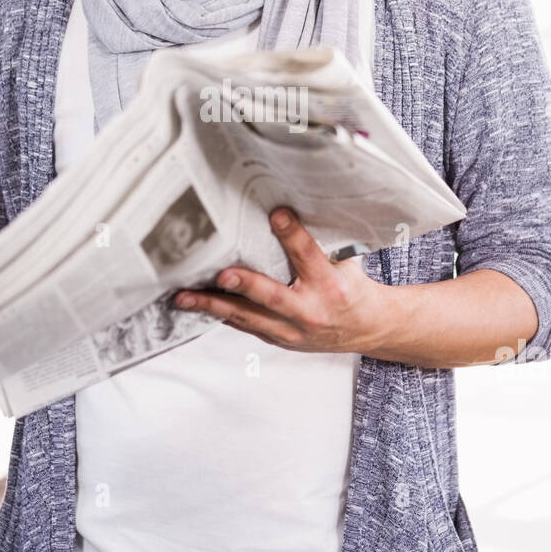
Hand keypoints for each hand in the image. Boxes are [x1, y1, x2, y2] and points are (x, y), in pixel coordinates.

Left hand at [173, 206, 385, 352]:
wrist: (367, 330)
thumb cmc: (352, 289)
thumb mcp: (345, 262)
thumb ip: (316, 244)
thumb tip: (281, 211)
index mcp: (330, 284)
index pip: (309, 255)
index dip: (292, 233)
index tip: (277, 213)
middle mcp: (310, 311)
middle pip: (272, 297)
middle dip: (244, 285)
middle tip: (220, 274)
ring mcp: (293, 331)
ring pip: (248, 318)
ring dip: (214, 306)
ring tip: (184, 297)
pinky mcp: (280, 340)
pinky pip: (246, 327)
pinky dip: (222, 315)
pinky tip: (198, 306)